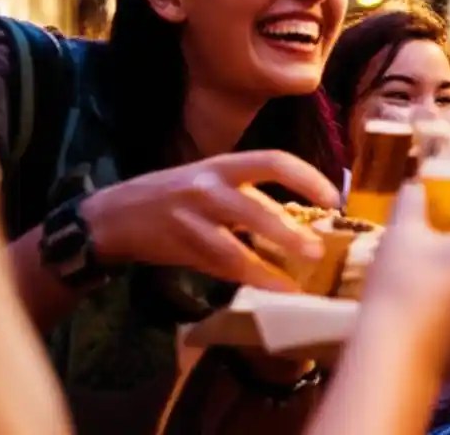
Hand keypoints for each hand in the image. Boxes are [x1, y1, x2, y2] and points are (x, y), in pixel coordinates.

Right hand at [80, 151, 340, 291]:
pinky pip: (221, 267)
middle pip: (254, 210)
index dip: (306, 178)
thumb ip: (250, 196)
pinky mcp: (181, 248)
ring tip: (297, 282)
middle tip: (318, 249)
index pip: (272, 161)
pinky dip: (250, 279)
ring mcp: (191, 219)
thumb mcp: (212, 182)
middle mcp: (207, 187)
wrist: (115, 214)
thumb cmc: (177, 195)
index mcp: (223, 165)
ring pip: (234, 247)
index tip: (334, 198)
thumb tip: (301, 219)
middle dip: (288, 232)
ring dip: (269, 267)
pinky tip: (274, 288)